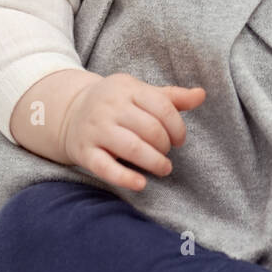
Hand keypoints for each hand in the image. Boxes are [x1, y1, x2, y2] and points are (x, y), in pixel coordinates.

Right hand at [59, 73, 205, 190]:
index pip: (162, 106)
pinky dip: (125, 178)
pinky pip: (105, 168)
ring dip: (154, 162)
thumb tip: (202, 95)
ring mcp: (95, 129)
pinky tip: (141, 184)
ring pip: (132, 148)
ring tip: (164, 168)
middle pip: (149, 129)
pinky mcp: (84, 152)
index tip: (179, 140)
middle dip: (165, 145)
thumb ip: (172, 97)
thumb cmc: (116, 104)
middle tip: (167, 152)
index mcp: (128, 88)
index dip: (177, 126)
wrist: (69, 112)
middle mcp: (110, 107)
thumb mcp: (140, 92)